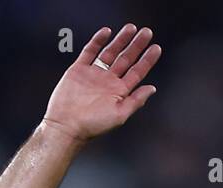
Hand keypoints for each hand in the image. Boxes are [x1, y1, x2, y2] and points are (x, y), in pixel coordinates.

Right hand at [43, 24, 161, 141]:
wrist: (66, 125)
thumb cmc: (93, 125)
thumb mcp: (119, 115)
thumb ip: (135, 101)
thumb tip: (152, 88)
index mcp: (119, 92)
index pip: (137, 72)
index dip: (147, 60)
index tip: (156, 48)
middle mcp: (108, 81)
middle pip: (126, 59)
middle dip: (136, 45)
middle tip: (147, 32)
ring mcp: (94, 74)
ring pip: (110, 53)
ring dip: (120, 40)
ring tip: (131, 28)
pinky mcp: (79, 70)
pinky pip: (90, 52)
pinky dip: (97, 41)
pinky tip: (107, 32)